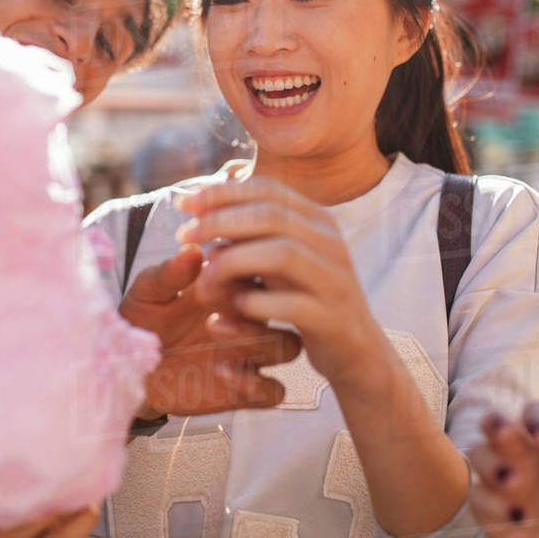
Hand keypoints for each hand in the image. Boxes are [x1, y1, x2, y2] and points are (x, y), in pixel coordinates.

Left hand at [119, 244, 300, 417]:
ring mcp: (250, 354)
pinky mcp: (245, 390)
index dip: (247, 265)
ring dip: (263, 341)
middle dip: (259, 301)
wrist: (128, 368)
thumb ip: (169, 274)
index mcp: (233, 286)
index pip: (262, 268)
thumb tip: (191, 249)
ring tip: (216, 330)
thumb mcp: (148, 292)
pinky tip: (222, 372)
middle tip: (214, 298)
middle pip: (284, 304)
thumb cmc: (143, 320)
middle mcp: (249, 318)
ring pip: (289, 345)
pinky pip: (273, 391)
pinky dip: (256, 384)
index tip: (213, 267)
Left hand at [177, 177, 383, 390]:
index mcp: (315, 220)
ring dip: (234, 263)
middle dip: (220, 222)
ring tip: (204, 282)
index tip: (183, 204)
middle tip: (183, 236)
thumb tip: (200, 212)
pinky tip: (235, 310)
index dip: (222, 192)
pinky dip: (258, 305)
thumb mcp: (279, 260)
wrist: (355, 350)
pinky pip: (293, 306)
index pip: (267, 189)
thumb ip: (250, 234)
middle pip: (270, 215)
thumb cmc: (305, 298)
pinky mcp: (333, 318)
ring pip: (283, 254)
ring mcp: (335, 279)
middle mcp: (329, 242)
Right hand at [467, 403, 538, 537]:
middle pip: (497, 427)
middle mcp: (524, 462)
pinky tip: (517, 516)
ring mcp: (504, 489)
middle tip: (507, 432)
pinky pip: (478, 500)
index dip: (535, 417)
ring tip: (513, 481)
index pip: (536, 417)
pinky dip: (491, 504)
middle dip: (497, 423)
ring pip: (479, 457)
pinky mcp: (492, 518)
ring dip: (491, 463)